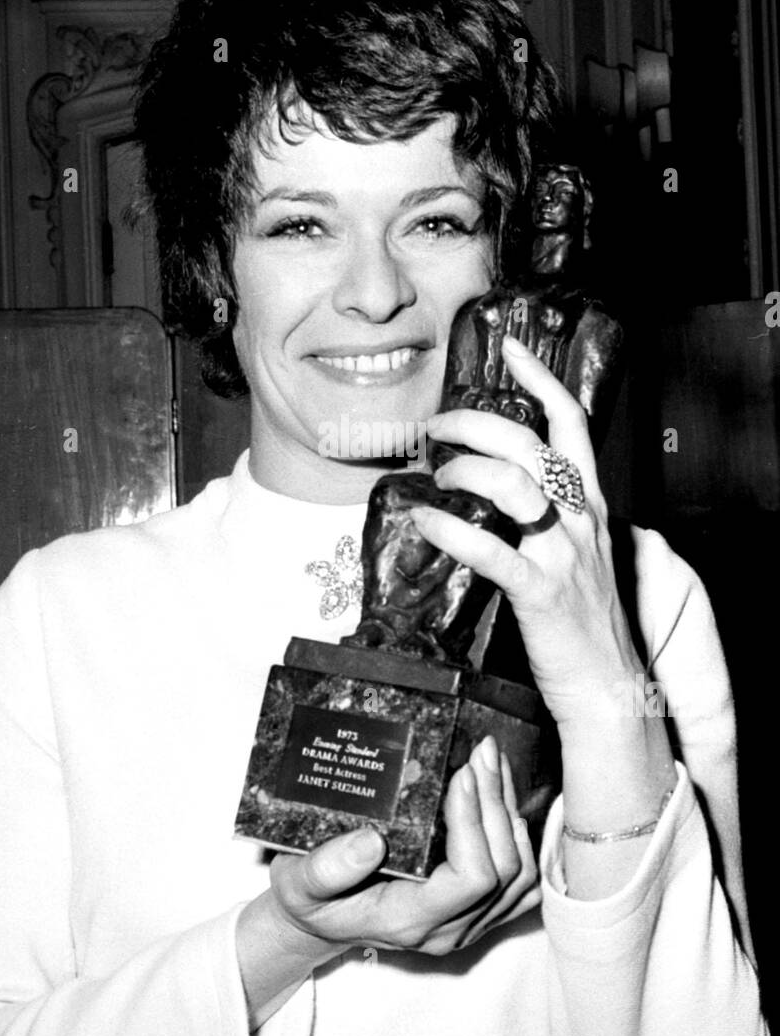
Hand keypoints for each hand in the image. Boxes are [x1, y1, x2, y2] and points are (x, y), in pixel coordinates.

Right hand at [268, 736, 538, 957]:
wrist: (318, 922)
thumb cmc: (308, 900)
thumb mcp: (297, 883)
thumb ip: (325, 869)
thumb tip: (371, 843)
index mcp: (408, 921)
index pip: (470, 880)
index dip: (473, 824)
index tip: (460, 775)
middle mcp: (447, 930)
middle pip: (503, 870)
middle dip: (495, 803)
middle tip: (481, 752)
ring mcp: (467, 925)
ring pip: (519, 874)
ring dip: (510, 812)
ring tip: (492, 764)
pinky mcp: (477, 913)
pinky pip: (519, 883)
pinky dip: (518, 837)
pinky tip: (501, 799)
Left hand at [408, 334, 642, 733]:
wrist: (609, 683)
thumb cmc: (584, 619)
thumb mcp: (579, 552)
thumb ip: (551, 515)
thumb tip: (501, 487)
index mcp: (590, 503)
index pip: (571, 423)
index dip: (541, 380)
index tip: (509, 352)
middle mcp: (580, 518)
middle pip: (529, 443)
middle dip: (475, 424)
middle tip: (436, 428)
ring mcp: (563, 553)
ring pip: (513, 484)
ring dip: (465, 470)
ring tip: (436, 477)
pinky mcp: (541, 591)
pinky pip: (491, 549)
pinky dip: (452, 531)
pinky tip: (426, 522)